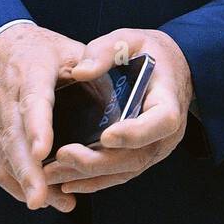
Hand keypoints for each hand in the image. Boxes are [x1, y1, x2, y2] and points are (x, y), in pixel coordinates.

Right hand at [0, 23, 85, 212]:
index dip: (36, 128)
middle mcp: (7, 98)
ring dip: (21, 182)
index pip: (33, 102)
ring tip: (46, 203)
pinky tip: (35, 198)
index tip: (43, 152)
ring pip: (2, 155)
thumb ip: (93, 71)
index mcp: (31, 73)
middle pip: (13, 137)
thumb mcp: (70, 49)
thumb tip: (116, 100)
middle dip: (26, 171)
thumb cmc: (42, 50)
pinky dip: (12, 183)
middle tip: (41, 199)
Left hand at [42, 28, 193, 194]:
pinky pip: (120, 175)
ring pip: (125, 171)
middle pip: (136, 156)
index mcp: (169, 99)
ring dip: (89, 175)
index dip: (135, 133)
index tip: (106, 136)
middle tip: (62, 156)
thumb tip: (79, 72)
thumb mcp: (129, 40)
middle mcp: (167, 132)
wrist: (171, 68)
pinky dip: (94, 181)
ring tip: (52, 174)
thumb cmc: (148, 52)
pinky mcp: (143, 156)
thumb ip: (105, 51)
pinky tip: (66, 182)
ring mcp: (156, 148)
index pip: (161, 121)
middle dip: (98, 161)